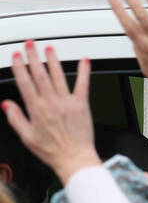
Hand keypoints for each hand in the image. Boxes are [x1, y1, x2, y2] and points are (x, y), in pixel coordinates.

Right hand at [2, 44, 97, 184]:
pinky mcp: (82, 104)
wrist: (74, 158)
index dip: (20, 67)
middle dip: (34, 57)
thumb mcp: (27, 137)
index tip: (16, 56)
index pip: (25, 83)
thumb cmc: (51, 151)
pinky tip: (84, 60)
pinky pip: (83, 84)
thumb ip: (16, 118)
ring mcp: (67, 102)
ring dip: (53, 60)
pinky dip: (84, 71)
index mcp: (36, 110)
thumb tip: (6, 104)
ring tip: (49, 48)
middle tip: (30, 44)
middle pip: (40, 75)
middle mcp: (51, 103)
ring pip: (58, 76)